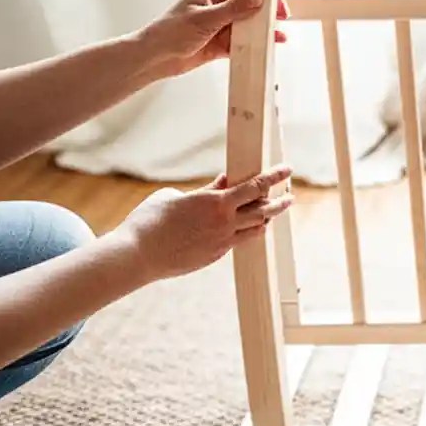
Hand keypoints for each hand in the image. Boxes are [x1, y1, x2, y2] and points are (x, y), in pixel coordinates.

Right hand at [111, 166, 293, 282]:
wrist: (136, 255)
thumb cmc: (150, 220)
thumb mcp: (176, 196)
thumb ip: (206, 190)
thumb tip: (224, 183)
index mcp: (216, 203)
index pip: (255, 186)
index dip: (274, 176)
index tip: (288, 169)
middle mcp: (225, 224)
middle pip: (264, 211)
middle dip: (279, 202)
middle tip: (289, 196)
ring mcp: (222, 243)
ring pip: (255, 229)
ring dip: (265, 219)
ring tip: (271, 211)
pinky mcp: (215, 256)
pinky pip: (238, 241)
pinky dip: (246, 231)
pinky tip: (245, 227)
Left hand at [139, 0, 289, 78]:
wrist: (154, 59)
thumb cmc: (168, 32)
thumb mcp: (205, 18)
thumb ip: (233, 9)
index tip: (274, 1)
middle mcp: (215, 9)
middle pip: (246, 9)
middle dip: (264, 14)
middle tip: (281, 18)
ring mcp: (217, 28)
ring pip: (245, 27)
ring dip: (260, 32)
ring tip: (277, 36)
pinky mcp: (218, 45)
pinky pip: (240, 44)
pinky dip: (251, 46)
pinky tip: (262, 47)